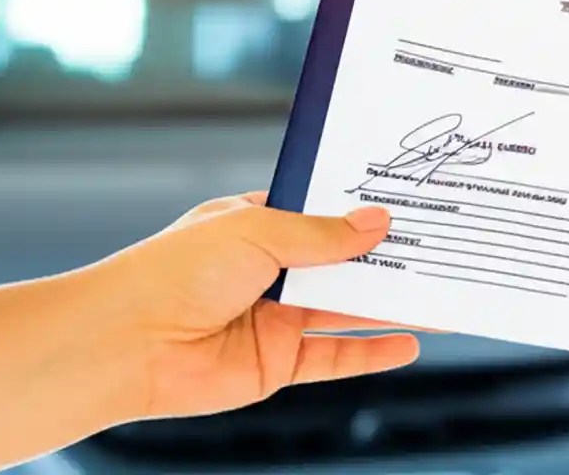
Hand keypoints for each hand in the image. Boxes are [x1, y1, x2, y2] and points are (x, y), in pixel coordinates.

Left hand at [93, 192, 422, 419]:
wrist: (125, 343)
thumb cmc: (172, 272)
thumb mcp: (257, 230)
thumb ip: (322, 234)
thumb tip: (376, 224)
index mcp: (257, 226)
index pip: (323, 214)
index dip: (363, 211)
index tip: (409, 204)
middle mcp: (269, 271)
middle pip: (343, 264)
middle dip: (389, 259)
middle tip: (441, 250)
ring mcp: (276, 318)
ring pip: (348, 309)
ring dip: (394, 305)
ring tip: (442, 296)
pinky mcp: (278, 363)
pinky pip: (336, 356)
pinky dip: (372, 352)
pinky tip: (408, 343)